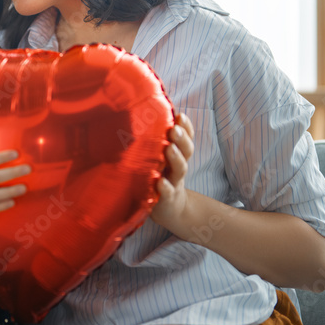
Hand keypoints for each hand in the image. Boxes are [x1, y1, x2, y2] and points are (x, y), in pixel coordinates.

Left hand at [150, 113, 193, 229]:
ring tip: (170, 148)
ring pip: (180, 169)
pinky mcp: (166, 199)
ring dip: (175, 158)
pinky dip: (165, 187)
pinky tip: (160, 181)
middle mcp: (178, 167)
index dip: (186, 128)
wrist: (170, 210)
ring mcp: (174, 183)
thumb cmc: (160, 177)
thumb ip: (154, 141)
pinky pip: (167, 193)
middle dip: (182, 139)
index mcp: (177, 155)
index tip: (181, 115)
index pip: (186, 138)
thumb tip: (138, 114)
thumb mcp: (159, 159)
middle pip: (186, 151)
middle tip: (175, 128)